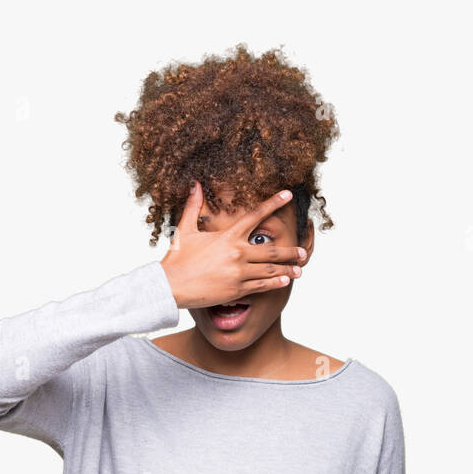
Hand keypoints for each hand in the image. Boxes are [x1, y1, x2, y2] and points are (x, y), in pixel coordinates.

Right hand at [159, 181, 305, 309]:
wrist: (169, 286)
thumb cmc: (176, 259)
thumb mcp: (185, 230)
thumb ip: (193, 206)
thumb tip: (195, 184)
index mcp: (227, 236)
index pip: (256, 215)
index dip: (274, 202)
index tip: (289, 194)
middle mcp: (237, 252)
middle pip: (271, 250)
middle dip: (289, 251)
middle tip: (302, 252)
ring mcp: (238, 272)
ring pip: (270, 270)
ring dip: (287, 269)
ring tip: (300, 270)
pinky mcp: (236, 289)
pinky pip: (261, 286)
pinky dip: (275, 283)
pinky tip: (285, 281)